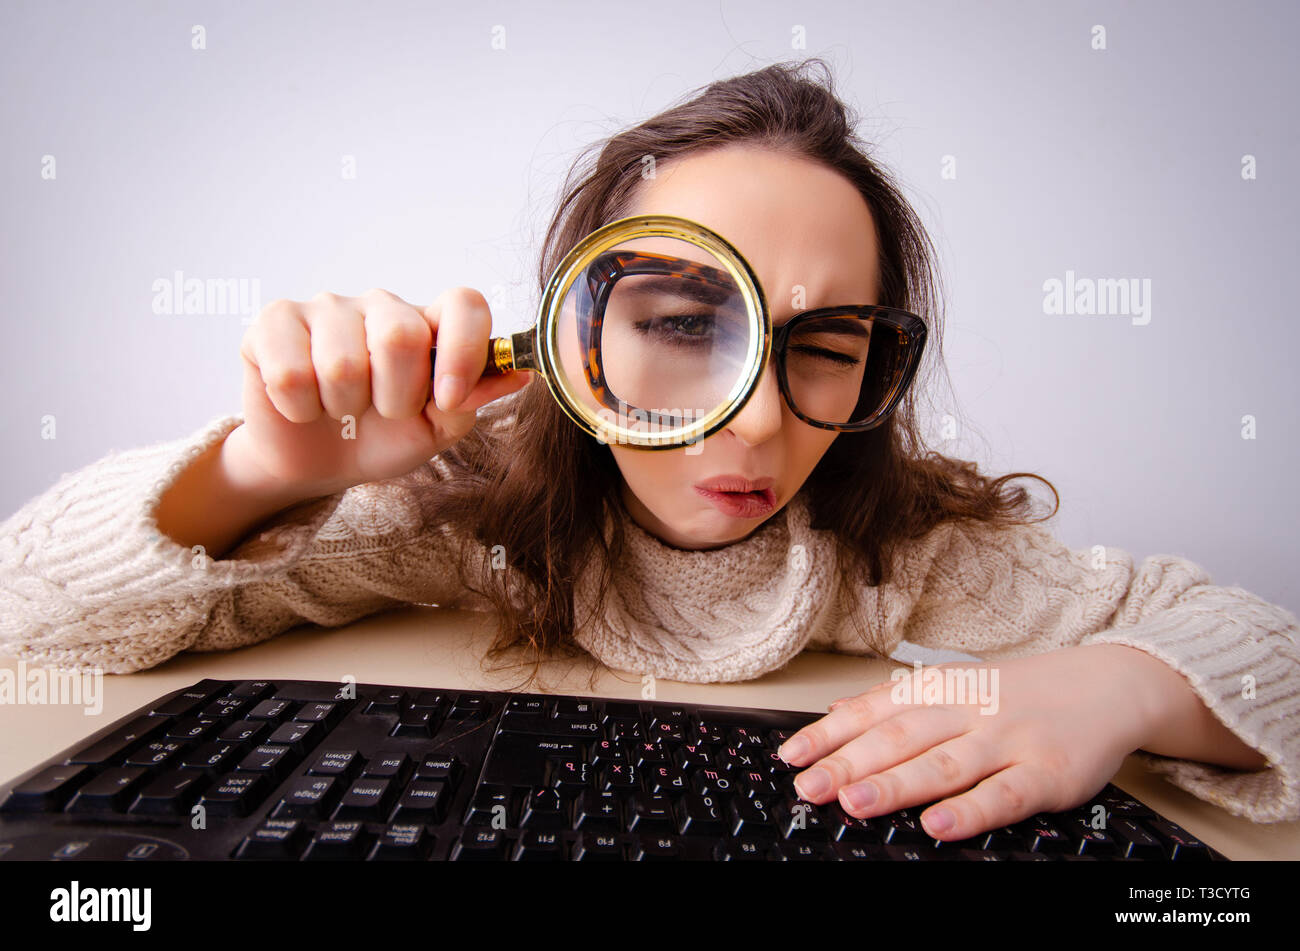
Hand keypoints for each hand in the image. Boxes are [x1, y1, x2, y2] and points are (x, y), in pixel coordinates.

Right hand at [234, 286, 531, 497]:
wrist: (317, 464)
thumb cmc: (383, 437)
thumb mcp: (436, 429)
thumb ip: (472, 399)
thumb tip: (521, 374)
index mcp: (430, 323)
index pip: (464, 302)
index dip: (464, 350)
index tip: (448, 400)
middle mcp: (381, 305)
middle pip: (402, 334)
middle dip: (395, 396)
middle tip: (384, 412)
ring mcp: (326, 308)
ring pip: (343, 360)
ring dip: (343, 406)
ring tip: (340, 410)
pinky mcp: (274, 323)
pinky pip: (290, 371)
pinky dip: (300, 407)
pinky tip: (302, 405)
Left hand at [775, 645, 1153, 841]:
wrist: (1105, 686)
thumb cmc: (1018, 694)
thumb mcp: (954, 685)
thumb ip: (895, 702)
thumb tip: (834, 712)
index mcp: (939, 690)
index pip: (873, 712)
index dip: (830, 735)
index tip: (791, 757)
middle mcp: (966, 711)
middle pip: (899, 738)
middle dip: (849, 763)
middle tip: (809, 786)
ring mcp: (1005, 742)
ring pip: (943, 764)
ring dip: (897, 785)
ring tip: (855, 803)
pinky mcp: (1044, 774)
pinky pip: (1002, 795)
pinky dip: (969, 811)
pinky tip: (938, 825)